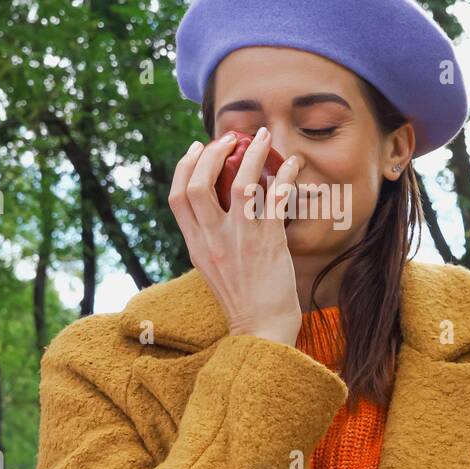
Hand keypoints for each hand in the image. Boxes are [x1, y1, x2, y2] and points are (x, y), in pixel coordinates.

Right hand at [168, 127, 304, 346]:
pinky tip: (293, 165)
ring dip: (253, 154)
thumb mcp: (214, 267)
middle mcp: (212, 241)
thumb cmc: (243, 300)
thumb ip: (211, 238)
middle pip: (199, 185)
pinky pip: (275, 199)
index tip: (197, 148)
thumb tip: (219, 207)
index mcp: (196, 246)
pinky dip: (285, 176)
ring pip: (240, 184)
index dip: (185, 167)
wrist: (261, 330)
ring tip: (263, 138)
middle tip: (230, 139)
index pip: (177, 198)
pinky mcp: (269, 243)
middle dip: (213, 153)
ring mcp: (240, 241)